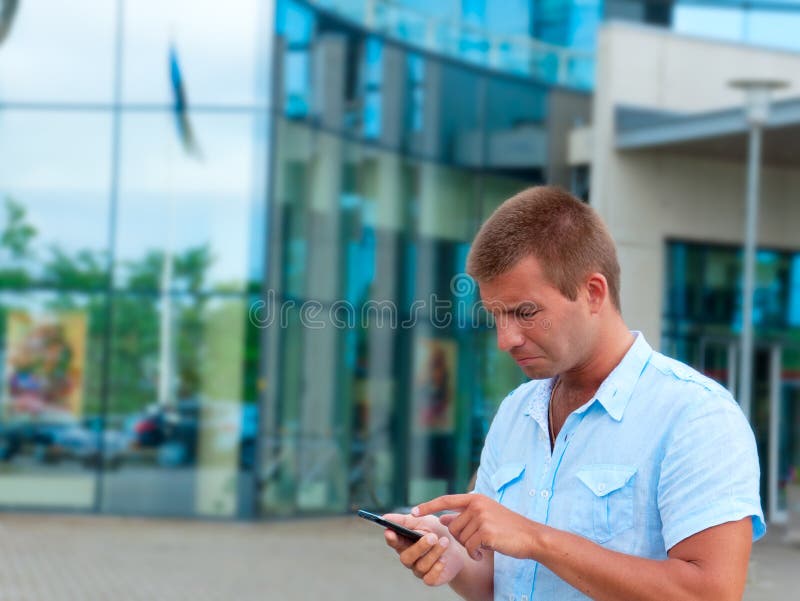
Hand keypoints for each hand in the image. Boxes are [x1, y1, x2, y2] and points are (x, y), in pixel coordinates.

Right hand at [382, 513, 465, 585]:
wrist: (457, 546)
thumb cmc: (437, 531)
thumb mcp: (424, 521)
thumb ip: (406, 520)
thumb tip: (386, 517)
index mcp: (404, 541)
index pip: (393, 541)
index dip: (391, 537)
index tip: (390, 531)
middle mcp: (409, 557)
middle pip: (406, 557)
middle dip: (420, 546)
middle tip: (433, 537)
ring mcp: (418, 569)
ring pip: (420, 566)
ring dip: (434, 553)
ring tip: (445, 541)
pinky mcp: (430, 579)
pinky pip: (429, 578)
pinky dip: (437, 568)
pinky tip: (444, 559)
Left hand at [413, 494, 537, 560]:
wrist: (530, 537)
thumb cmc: (507, 528)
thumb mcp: (484, 517)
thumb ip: (463, 516)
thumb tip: (443, 519)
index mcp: (475, 498)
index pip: (446, 500)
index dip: (429, 506)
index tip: (413, 512)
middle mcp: (477, 505)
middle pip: (453, 527)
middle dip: (461, 539)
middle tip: (477, 541)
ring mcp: (481, 517)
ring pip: (460, 538)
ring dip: (470, 547)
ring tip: (484, 546)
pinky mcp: (486, 532)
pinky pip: (469, 548)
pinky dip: (474, 554)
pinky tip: (484, 553)